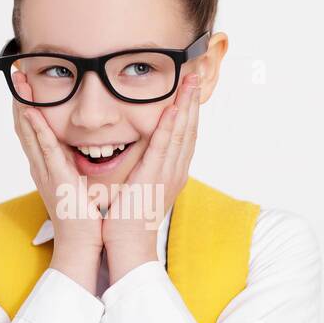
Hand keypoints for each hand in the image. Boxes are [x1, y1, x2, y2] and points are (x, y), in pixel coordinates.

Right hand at [12, 73, 101, 292]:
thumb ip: (78, 166)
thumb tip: (86, 150)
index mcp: (49, 167)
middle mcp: (42, 167)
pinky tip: (31, 111)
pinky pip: (44, 149)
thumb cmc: (86, 218)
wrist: (83, 244)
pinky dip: (36, 128)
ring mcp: (46, 172)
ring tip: (19, 83)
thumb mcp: (80, 183)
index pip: (34, 131)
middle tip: (16, 74)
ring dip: (23, 106)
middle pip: (25, 127)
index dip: (28, 106)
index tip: (26, 84)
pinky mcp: (56, 178)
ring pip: (30, 132)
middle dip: (20, 99)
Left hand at [103, 75, 199, 280]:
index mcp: (171, 173)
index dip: (189, 111)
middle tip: (197, 76)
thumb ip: (143, 168)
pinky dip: (171, 128)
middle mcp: (175, 172)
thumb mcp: (140, 187)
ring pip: (182, 134)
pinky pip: (165, 149)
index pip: (184, 136)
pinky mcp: (155, 180)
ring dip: (187, 107)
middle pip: (189, 130)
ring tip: (191, 83)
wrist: (126, 245)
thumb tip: (140, 154)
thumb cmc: (127, 221)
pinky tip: (174, 110)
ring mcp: (168, 176)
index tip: (190, 89)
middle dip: (193, 102)